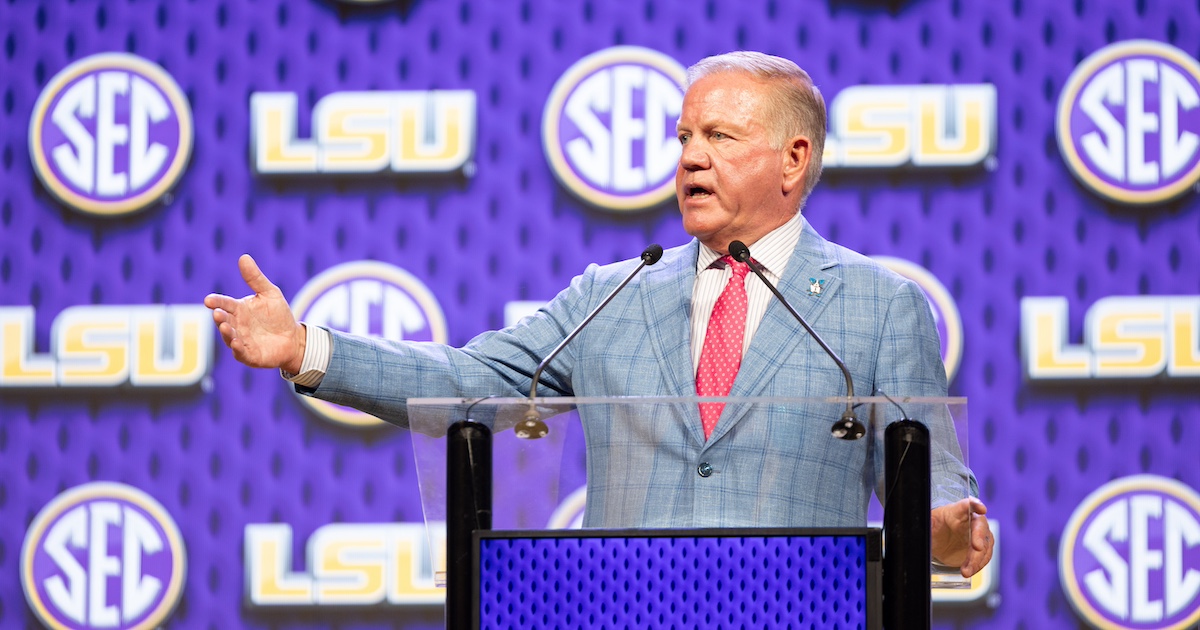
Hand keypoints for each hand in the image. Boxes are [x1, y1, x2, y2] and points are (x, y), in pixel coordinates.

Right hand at [204, 254, 305, 373]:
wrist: (293, 338)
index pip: (224, 304)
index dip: (216, 302)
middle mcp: (236, 325)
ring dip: (226, 332)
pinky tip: (237, 343)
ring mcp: (241, 341)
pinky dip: (237, 349)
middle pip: (224, 320)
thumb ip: (255, 278)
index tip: (209, 300)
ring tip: (224, 325)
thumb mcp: (269, 293)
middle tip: (217, 312)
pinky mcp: (250, 355)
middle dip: (219, 317)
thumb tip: (243, 257)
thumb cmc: (278, 315)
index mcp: (238, 309)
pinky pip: (241, 353)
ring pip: (229, 337)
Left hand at [930, 497, 993, 577]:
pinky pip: (984, 556)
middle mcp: (972, 521)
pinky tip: (968, 570)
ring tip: (966, 570)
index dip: (975, 505)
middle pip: (981, 526)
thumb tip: (922, 522)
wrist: (939, 540)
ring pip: (985, 544)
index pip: (968, 504)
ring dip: (977, 558)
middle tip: (977, 547)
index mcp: (958, 511)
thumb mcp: (930, 524)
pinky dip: (977, 565)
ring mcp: (979, 535)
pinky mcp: (981, 548)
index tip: (981, 509)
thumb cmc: (936, 526)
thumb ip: (929, 522)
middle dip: (980, 536)